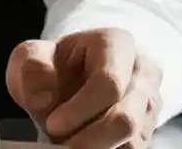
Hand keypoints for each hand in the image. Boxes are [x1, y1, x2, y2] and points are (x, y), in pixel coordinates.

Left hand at [6, 28, 161, 147]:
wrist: (71, 75)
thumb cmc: (53, 64)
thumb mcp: (31, 55)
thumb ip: (31, 67)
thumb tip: (43, 97)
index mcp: (117, 43)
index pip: (109, 82)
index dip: (80, 110)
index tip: (52, 124)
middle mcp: (143, 71)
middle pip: (126, 119)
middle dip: (90, 140)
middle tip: (60, 148)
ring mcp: (150, 102)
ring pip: (133, 141)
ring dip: (97, 148)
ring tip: (68, 144)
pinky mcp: (149, 129)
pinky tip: (83, 146)